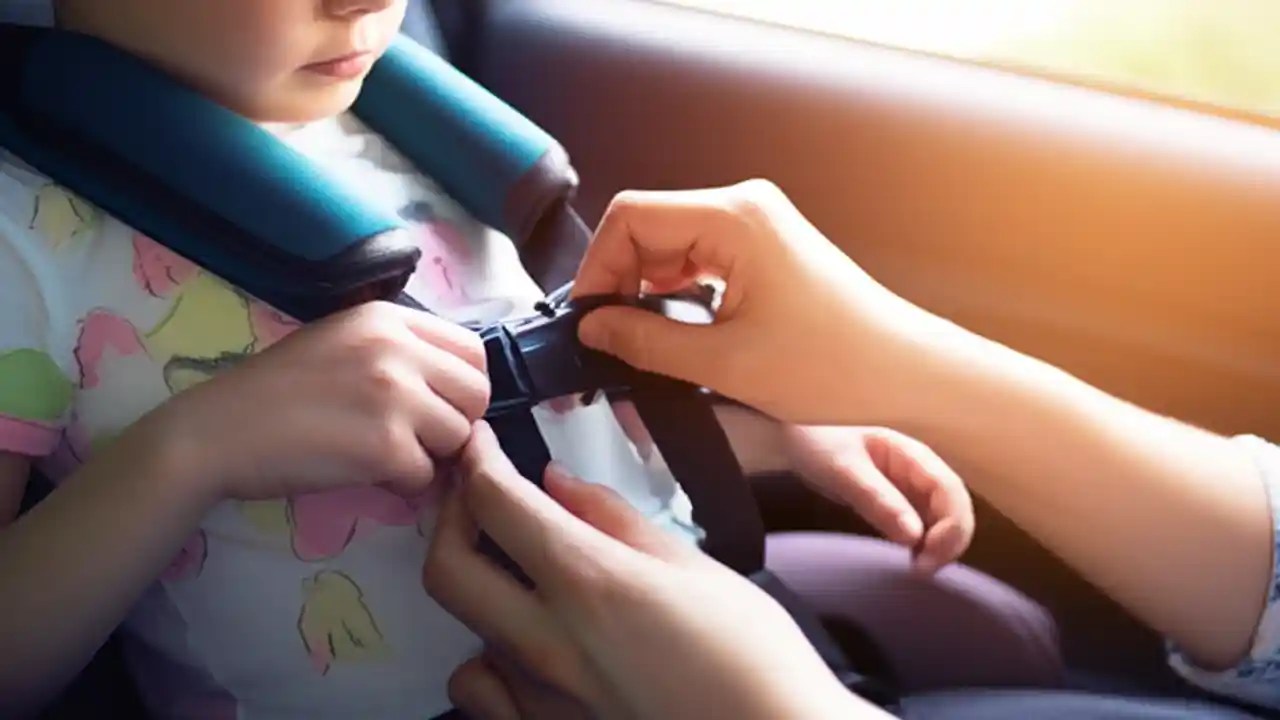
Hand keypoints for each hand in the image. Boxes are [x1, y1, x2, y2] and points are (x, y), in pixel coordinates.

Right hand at [156, 301, 489, 501]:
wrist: (217, 433)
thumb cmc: (274, 392)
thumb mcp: (339, 341)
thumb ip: (396, 350)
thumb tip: (451, 384)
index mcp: (388, 318)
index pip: (474, 350)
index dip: (461, 385)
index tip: (434, 405)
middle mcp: (398, 350)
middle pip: (476, 394)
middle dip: (453, 422)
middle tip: (413, 437)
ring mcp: (395, 398)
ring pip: (459, 437)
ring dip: (429, 455)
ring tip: (382, 454)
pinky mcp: (386, 448)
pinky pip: (426, 475)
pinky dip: (402, 484)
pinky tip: (364, 473)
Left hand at [424, 423, 884, 719]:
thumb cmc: (754, 658)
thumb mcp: (694, 568)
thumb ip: (615, 521)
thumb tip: (559, 484)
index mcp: (589, 583)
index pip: (495, 504)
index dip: (477, 460)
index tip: (480, 443)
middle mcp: (548, 644)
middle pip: (446, 568)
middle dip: (452, 517)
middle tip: (481, 496)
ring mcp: (538, 699)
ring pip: (468, 629)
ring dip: (486, 589)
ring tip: (529, 579)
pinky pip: (482, 690)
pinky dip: (491, 659)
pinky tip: (529, 649)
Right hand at [572, 180, 931, 424]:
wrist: (904, 372)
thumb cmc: (836, 364)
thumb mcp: (723, 363)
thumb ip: (645, 341)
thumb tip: (593, 327)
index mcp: (735, 219)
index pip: (631, 216)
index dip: (597, 267)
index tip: (588, 317)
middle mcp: (746, 208)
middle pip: (648, 227)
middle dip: (619, 280)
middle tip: (607, 338)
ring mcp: (758, 225)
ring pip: (670, 244)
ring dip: (646, 289)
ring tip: (638, 341)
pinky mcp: (765, 248)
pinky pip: (699, 257)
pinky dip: (675, 291)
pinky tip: (672, 330)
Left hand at [781, 425, 973, 574]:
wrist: (794, 435)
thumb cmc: (817, 440)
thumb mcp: (843, 469)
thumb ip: (877, 499)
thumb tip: (914, 537)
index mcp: (913, 455)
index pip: (951, 490)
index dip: (952, 525)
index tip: (928, 555)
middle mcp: (920, 471)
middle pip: (955, 508)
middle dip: (950, 542)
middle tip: (922, 571)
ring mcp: (910, 487)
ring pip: (943, 519)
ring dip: (939, 546)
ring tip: (917, 570)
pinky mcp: (898, 502)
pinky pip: (923, 525)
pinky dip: (923, 545)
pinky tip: (909, 560)